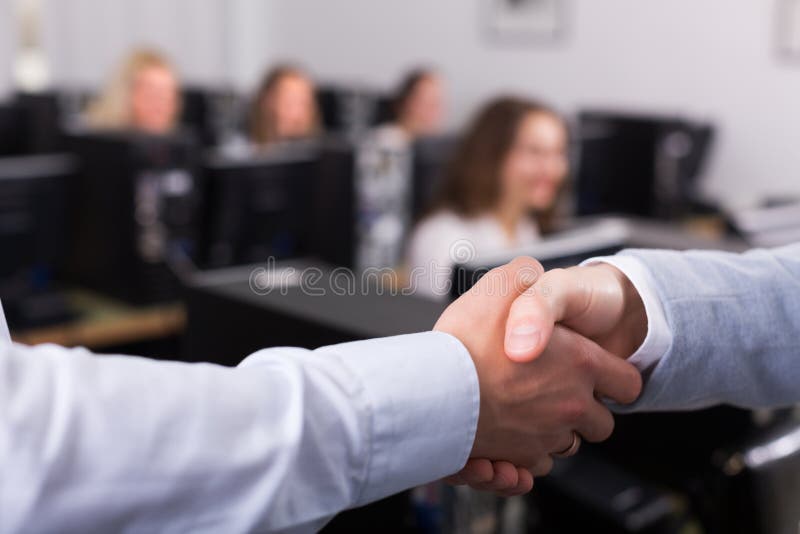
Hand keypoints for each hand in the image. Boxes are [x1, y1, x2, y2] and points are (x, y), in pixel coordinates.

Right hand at [434, 258, 641, 494]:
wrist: (430, 393)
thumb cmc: (464, 344)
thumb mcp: (500, 286)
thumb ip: (524, 274)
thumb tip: (531, 271)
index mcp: (581, 364)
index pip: (629, 384)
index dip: (615, 378)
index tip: (597, 374)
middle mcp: (571, 405)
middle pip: (602, 423)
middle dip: (585, 411)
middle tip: (556, 393)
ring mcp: (547, 436)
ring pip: (569, 444)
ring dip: (554, 432)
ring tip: (526, 412)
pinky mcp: (521, 460)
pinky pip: (538, 465)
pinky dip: (528, 455)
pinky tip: (509, 436)